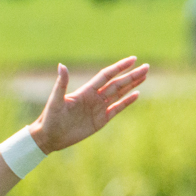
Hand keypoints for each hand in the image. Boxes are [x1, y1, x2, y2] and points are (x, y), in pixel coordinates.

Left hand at [29, 57, 148, 153]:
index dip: (119, 67)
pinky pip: (116, 109)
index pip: (106, 75)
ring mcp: (99, 109)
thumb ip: (61, 83)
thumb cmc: (50, 118)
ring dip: (132, 85)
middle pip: (117, 83)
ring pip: (119, 94)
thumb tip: (61, 65)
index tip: (132, 59)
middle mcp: (94, 97)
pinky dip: (126, 102)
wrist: (49, 137)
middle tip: (147, 67)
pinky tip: (136, 95)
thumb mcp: (55, 101)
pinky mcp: (100, 121)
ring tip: (145, 76)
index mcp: (86, 91)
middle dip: (132, 75)